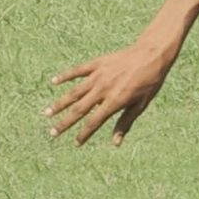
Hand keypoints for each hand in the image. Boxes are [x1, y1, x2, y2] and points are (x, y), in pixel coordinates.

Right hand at [48, 40, 176, 145]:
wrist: (151, 55)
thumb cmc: (149, 82)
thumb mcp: (141, 105)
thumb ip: (125, 123)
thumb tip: (115, 143)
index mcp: (114, 102)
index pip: (94, 122)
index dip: (84, 134)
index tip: (77, 143)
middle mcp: (103, 90)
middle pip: (79, 110)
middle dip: (65, 123)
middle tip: (52, 133)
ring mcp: (98, 76)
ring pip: (74, 92)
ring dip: (60, 103)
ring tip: (47, 112)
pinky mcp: (97, 63)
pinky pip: (78, 71)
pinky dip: (65, 76)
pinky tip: (54, 81)